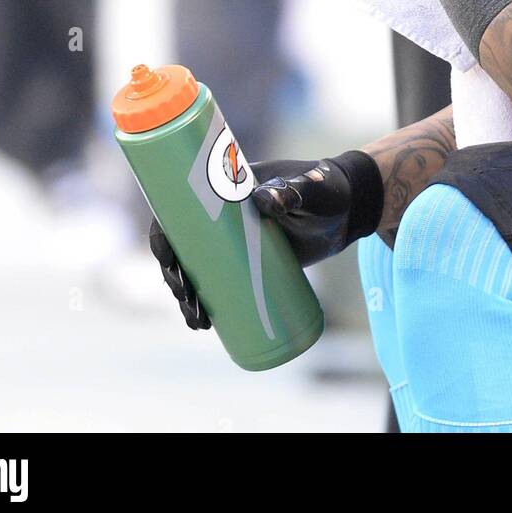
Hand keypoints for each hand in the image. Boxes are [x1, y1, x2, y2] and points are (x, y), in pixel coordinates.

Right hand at [149, 154, 382, 331]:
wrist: (348, 212)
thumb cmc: (326, 191)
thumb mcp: (309, 188)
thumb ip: (293, 189)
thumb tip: (265, 200)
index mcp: (225, 188)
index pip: (178, 209)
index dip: (163, 235)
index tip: (168, 260)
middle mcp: (221, 216)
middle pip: (181, 247)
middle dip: (174, 276)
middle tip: (187, 298)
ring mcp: (234, 241)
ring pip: (196, 270)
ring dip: (186, 296)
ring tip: (197, 319)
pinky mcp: (248, 262)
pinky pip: (218, 283)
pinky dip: (206, 303)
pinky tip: (202, 324)